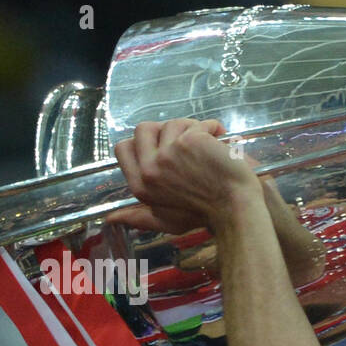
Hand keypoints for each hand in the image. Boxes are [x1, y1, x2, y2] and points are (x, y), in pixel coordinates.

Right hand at [109, 119, 258, 234]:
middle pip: (143, 129)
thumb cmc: (205, 215)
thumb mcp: (168, 221)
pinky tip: (220, 138)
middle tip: (189, 143)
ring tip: (209, 145)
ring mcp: (166, 156)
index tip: (167, 147)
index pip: (123, 148)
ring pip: (171, 123)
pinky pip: (195, 124)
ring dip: (193, 129)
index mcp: (140, 187)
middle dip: (168, 131)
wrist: (236, 210)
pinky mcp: (186, 143)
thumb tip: (110, 219)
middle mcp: (148, 171)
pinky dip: (211, 128)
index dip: (146, 141)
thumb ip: (140, 218)